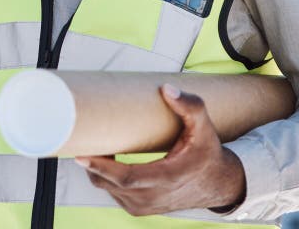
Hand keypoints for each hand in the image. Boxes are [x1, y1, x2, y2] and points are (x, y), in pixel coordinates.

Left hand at [75, 84, 245, 216]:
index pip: (126, 177)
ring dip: (96, 169)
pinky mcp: (140, 209)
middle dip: (91, 163)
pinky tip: (104, 158)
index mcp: (166, 178)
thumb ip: (189, 106)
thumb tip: (166, 89)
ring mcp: (144, 206)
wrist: (218, 184)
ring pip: (108, 189)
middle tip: (80, 138)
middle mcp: (152, 197)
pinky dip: (105, 178)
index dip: (102, 166)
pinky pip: (113, 194)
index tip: (82, 153)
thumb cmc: (207, 153)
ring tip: (93, 143)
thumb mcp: (204, 128)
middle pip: (109, 183)